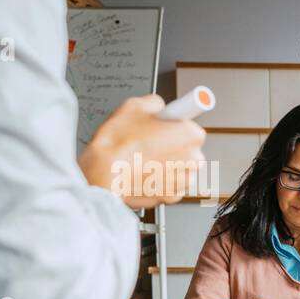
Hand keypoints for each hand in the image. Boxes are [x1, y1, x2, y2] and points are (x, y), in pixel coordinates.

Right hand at [78, 94, 206, 208]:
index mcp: (190, 134)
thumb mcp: (132, 107)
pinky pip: (170, 182)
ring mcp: (185, 179)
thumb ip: (153, 102)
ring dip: (166, 162)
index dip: (177, 123)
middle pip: (187, 146)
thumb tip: (157, 105)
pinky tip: (143, 172)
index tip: (174, 123)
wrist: (104, 176)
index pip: (191, 124)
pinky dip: (160, 178)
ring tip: (143, 157)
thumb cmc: (118, 145)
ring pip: (179, 165)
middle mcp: (195, 158)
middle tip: (148, 140)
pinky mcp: (174, 195)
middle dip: (171, 142)